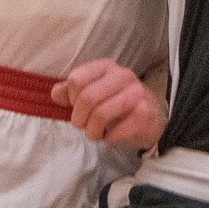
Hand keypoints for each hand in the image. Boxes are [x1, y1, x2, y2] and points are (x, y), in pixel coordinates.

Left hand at [50, 59, 166, 148]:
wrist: (152, 116)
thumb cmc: (117, 103)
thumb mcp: (94, 92)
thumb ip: (72, 92)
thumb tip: (55, 93)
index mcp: (106, 67)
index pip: (76, 79)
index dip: (71, 98)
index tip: (77, 106)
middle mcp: (122, 76)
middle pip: (86, 98)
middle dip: (79, 119)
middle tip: (83, 125)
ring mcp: (135, 94)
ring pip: (100, 115)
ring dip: (93, 132)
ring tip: (96, 134)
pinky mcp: (143, 115)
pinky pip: (116, 132)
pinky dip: (109, 140)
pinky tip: (112, 137)